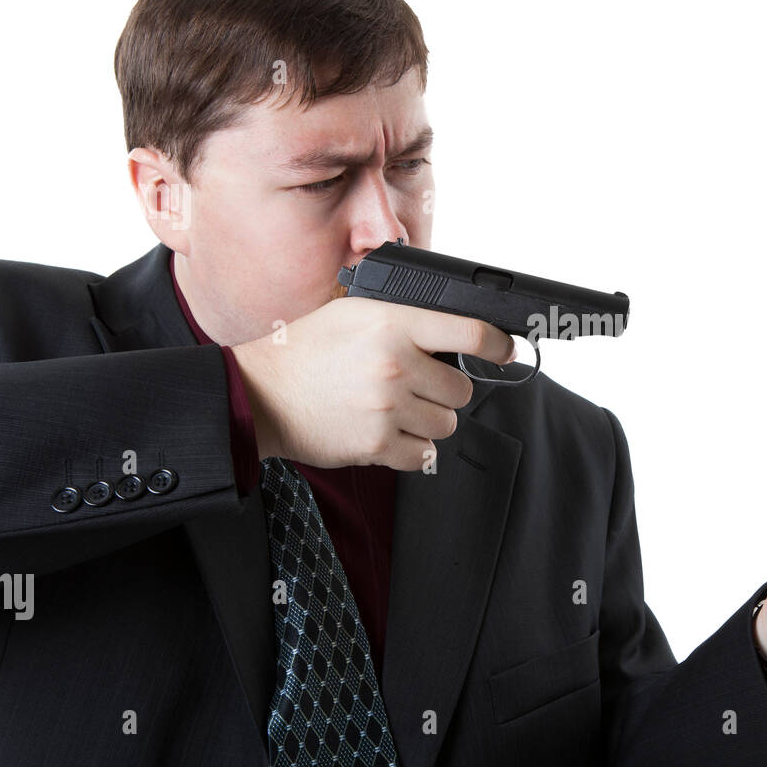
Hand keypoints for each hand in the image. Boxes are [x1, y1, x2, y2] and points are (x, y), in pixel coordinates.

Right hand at [231, 297, 516, 470]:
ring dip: (429, 421)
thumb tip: (453, 332)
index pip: (471, 332)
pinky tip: (388, 432)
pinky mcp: (376, 443)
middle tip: (417, 388)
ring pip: (446, 424)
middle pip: (462, 389)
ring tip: (397, 410)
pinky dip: (412, 449)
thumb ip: (404, 318)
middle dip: (445, 391)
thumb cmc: (307, 350)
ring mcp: (387, 406)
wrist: (261, 393)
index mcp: (394, 324)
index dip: (499, 345)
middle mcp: (396, 364)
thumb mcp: (354, 312)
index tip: (506, 352)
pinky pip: (423, 454)